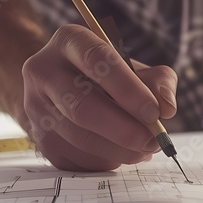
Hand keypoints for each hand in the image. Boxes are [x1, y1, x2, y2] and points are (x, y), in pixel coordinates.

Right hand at [21, 24, 176, 170]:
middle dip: (123, 129)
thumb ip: (158, 81)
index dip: (128, 89)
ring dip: (119, 150)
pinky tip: (121, 154)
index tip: (155, 113)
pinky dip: (105, 161)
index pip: (97, 60)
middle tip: (152, 141)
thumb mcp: (135, 65)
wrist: (61, 85)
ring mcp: (35, 107)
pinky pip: (74, 158)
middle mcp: (44, 71)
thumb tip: (167, 108)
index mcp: (70, 41)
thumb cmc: (105, 73)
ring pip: (78, 137)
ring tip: (144, 149)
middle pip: (82, 106)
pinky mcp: (39, 138)